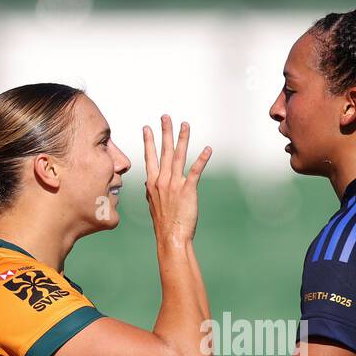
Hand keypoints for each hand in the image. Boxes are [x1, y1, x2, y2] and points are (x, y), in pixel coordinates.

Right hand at [143, 115, 211, 245]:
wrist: (171, 238)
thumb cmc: (164, 224)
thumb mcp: (153, 205)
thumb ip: (151, 192)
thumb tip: (148, 186)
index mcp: (152, 183)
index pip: (149, 157)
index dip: (148, 141)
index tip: (147, 128)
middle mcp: (161, 181)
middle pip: (163, 151)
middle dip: (165, 132)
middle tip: (166, 117)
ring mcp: (174, 185)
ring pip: (178, 156)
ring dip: (182, 139)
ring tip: (185, 125)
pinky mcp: (187, 190)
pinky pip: (195, 171)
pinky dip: (202, 159)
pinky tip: (208, 149)